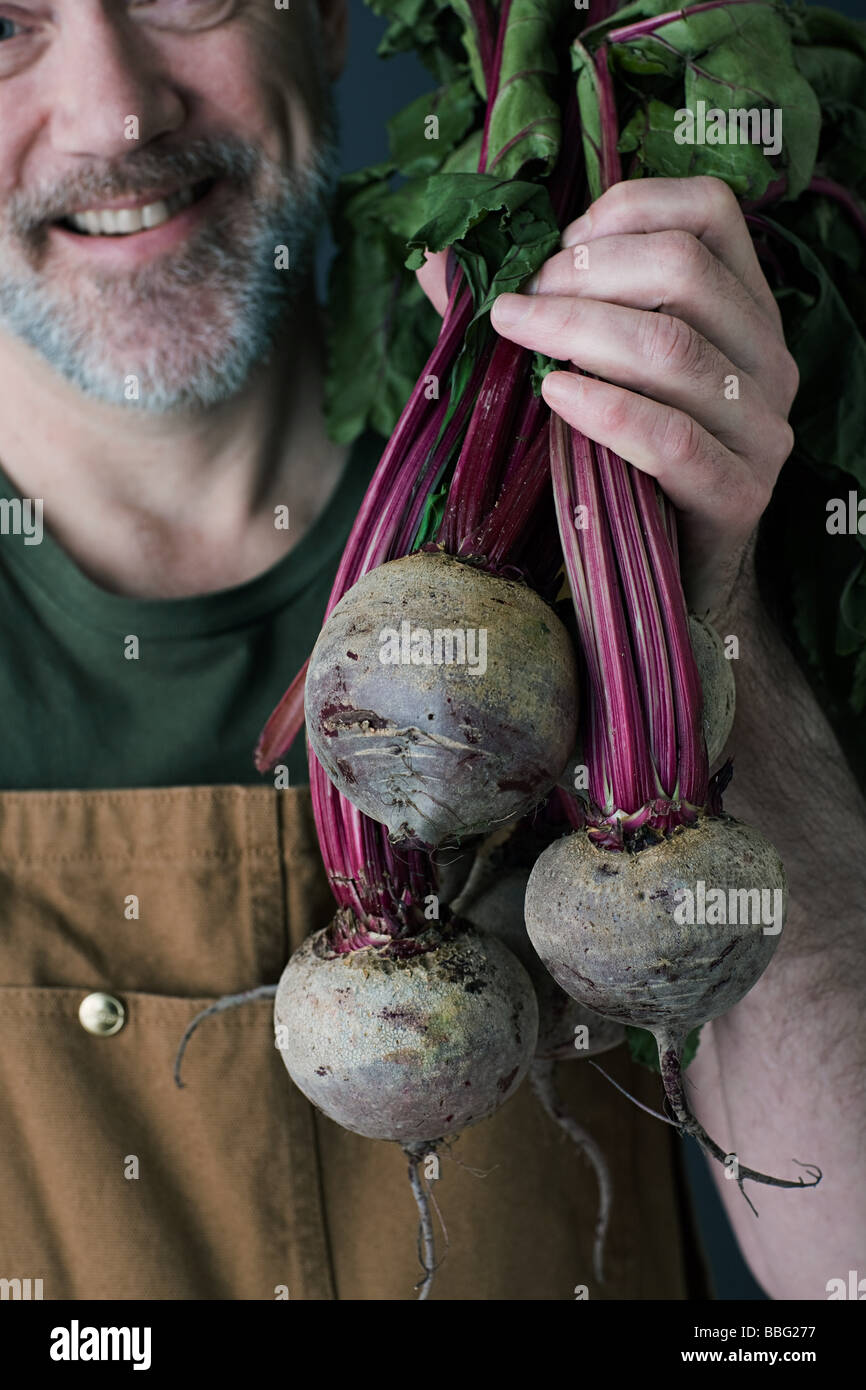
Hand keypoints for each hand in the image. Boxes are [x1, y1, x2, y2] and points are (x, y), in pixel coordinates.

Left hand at [418, 176, 798, 617]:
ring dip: (579, 331)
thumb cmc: (619, 465)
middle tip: (518, 305)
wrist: (665, 582)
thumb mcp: (584, 371)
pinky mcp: (741, 495)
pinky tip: (554, 395)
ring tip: (517, 337)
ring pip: (674, 348)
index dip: (623, 211)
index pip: (709, 211)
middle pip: (682, 271)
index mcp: (741, 309)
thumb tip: (436, 257)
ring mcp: (761, 428)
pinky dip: (607, 409)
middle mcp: (765, 358)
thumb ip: (530, 309)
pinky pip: (674, 439)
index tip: (553, 248)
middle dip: (582, 275)